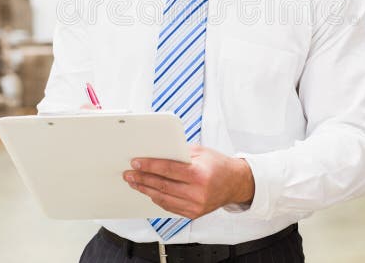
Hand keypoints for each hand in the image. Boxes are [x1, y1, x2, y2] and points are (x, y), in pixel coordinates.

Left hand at [123, 145, 254, 219]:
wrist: (235, 183)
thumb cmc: (218, 165)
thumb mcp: (200, 152)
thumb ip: (179, 152)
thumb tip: (156, 152)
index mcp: (199, 174)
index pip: (168, 169)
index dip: (150, 166)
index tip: (136, 162)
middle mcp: (198, 192)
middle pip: (162, 185)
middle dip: (142, 178)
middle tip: (129, 173)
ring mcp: (195, 205)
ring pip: (163, 198)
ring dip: (146, 189)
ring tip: (135, 182)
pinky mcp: (193, 213)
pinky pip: (169, 207)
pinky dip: (157, 198)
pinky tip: (149, 191)